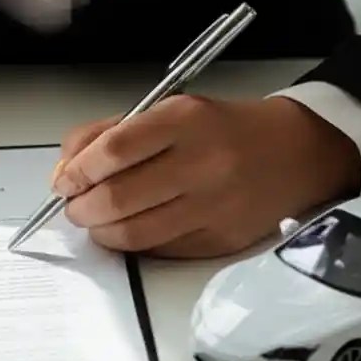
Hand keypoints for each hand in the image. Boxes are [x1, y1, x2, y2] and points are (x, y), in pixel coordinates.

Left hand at [52, 94, 360, 256]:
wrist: (296, 153)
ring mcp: (213, 206)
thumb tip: (66, 169)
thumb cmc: (222, 130)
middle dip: (81, 208)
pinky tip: (129, 230)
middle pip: (118, 197)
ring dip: (101, 231)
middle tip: (74, 206)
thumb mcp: (170, 111)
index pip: (113, 150)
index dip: (78, 171)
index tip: (64, 180)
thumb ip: (111, 133)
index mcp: (184, 120)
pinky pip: (159, 250)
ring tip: (96, 221)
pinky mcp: (220, 240)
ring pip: (134, 233)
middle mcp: (201, 163)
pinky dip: (133, 243)